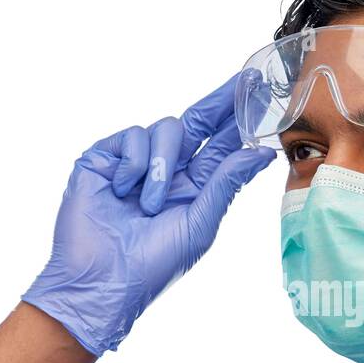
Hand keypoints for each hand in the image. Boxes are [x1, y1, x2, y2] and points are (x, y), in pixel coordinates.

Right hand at [21, 74, 276, 354]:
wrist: (101, 281)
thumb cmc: (153, 264)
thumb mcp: (200, 224)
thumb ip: (227, 182)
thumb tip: (261, 152)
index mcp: (194, 187)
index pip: (221, 145)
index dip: (239, 120)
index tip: (262, 93)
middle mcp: (166, 170)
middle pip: (197, 122)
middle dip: (220, 102)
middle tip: (243, 81)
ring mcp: (134, 162)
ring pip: (165, 129)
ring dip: (162, 167)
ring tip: (149, 205)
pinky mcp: (103, 158)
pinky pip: (132, 137)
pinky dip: (133, 165)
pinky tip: (123, 191)